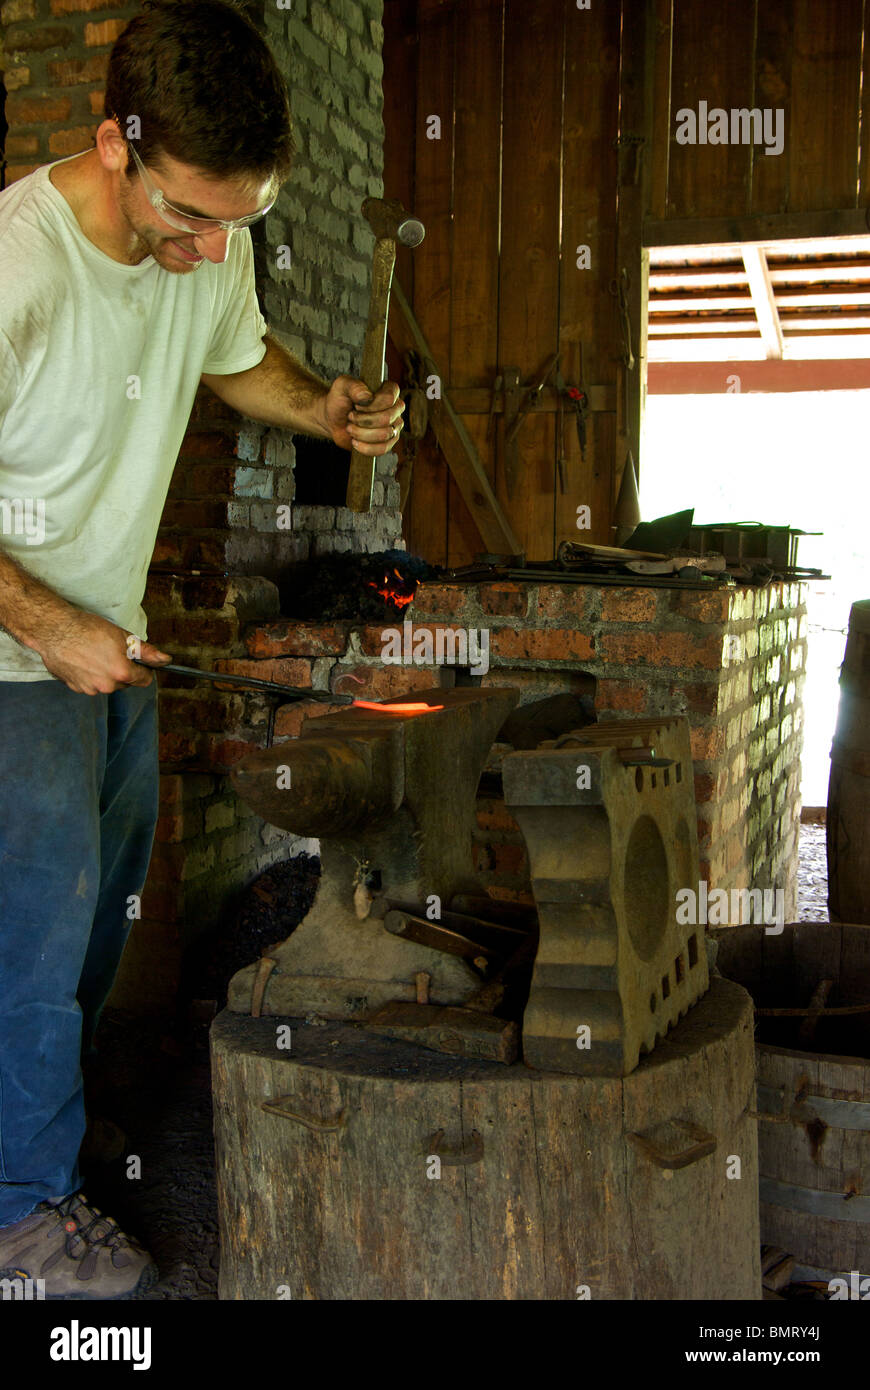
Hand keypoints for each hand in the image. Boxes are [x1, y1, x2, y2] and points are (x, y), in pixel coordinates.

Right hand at [35, 609, 171, 695]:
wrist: (54, 630)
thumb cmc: (88, 629)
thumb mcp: (123, 636)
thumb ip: (146, 652)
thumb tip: (165, 660)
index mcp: (122, 673)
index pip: (144, 680)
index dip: (143, 669)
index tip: (138, 661)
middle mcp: (107, 686)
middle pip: (125, 683)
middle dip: (123, 670)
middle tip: (111, 651)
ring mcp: (90, 689)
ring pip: (107, 684)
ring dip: (106, 674)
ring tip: (95, 654)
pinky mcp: (76, 688)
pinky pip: (91, 684)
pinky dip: (90, 675)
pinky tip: (83, 660)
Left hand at [323, 375, 404, 453]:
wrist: (333, 419)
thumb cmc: (340, 400)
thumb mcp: (342, 386)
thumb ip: (354, 386)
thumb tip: (367, 396)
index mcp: (389, 390)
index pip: (389, 398)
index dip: (371, 405)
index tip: (357, 405)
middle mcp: (395, 408)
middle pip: (387, 418)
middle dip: (363, 421)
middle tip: (351, 417)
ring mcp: (394, 426)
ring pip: (384, 435)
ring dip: (361, 433)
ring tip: (350, 428)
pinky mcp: (388, 442)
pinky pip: (383, 449)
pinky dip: (366, 447)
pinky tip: (355, 442)